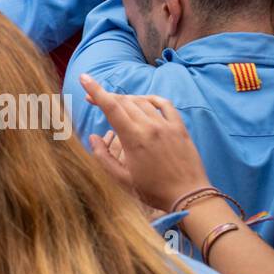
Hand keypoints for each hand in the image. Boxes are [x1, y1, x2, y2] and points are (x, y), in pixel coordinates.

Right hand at [80, 73, 210, 212]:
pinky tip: (144, 101)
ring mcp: (166, 125)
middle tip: (93, 99)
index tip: (84, 78)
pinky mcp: (179, 127)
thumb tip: (93, 137)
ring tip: (116, 104)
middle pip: (123, 101)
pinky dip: (151, 98)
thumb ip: (103, 157)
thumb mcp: (122, 179)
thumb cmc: (153, 190)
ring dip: (125, 99)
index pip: (110, 107)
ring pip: (141, 101)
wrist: (188, 196)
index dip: (95, 90)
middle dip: (105, 96)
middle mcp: (149, 126)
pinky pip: (164, 104)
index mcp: (133, 138)